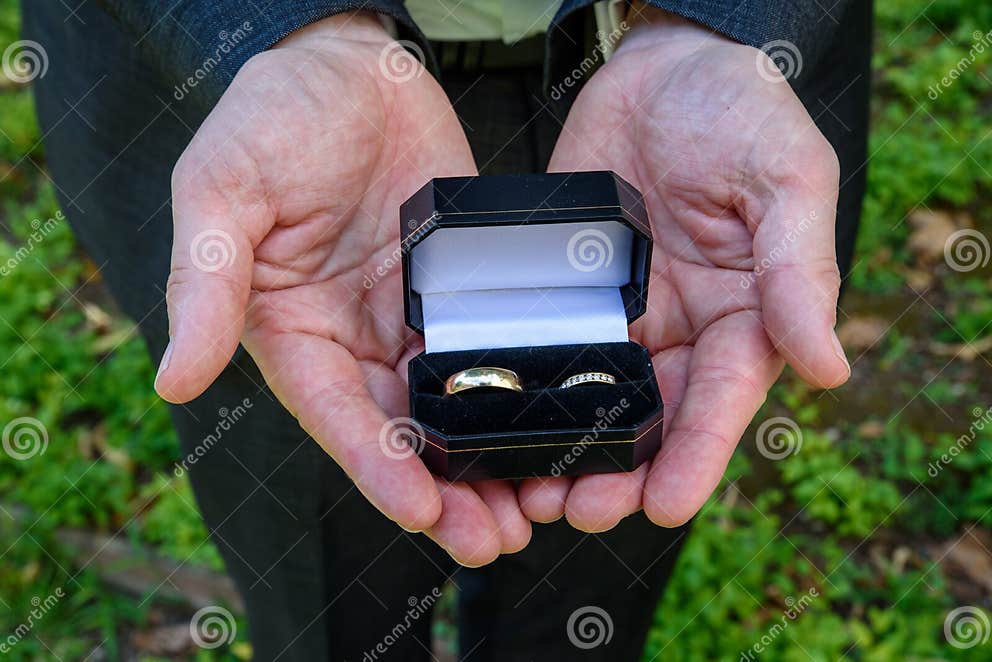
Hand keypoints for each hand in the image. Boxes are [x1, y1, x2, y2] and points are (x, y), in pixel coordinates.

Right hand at [155, 13, 529, 565]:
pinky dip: (521, 393)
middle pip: (404, 431)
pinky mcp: (460, 289)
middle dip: (448, 490)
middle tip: (499, 540)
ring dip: (491, 460)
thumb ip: (205, 283)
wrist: (350, 64)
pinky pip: (493, 350)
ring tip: (538, 507)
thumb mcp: (222, 191)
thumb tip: (173, 379)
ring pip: (455, 407)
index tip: (425, 513)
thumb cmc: (271, 118)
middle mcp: (355, 339)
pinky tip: (558, 424)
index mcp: (294, 332)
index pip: (338, 415)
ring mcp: (412, 317)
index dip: (379, 466)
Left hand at [519, 7, 849, 529]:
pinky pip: (548, 348)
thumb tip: (827, 369)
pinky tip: (497, 424)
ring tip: (531, 493)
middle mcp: (680, 328)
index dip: (697, 456)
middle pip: (652, 419)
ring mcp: (621, 314)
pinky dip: (528, 391)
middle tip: (580, 513)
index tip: (665, 507)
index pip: (722, 399)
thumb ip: (797, 273)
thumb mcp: (784, 181)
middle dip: (620, 472)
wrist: (662, 65)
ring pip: (594, 400)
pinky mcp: (569, 291)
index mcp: (743, 315)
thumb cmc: (740, 113)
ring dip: (567, 449)